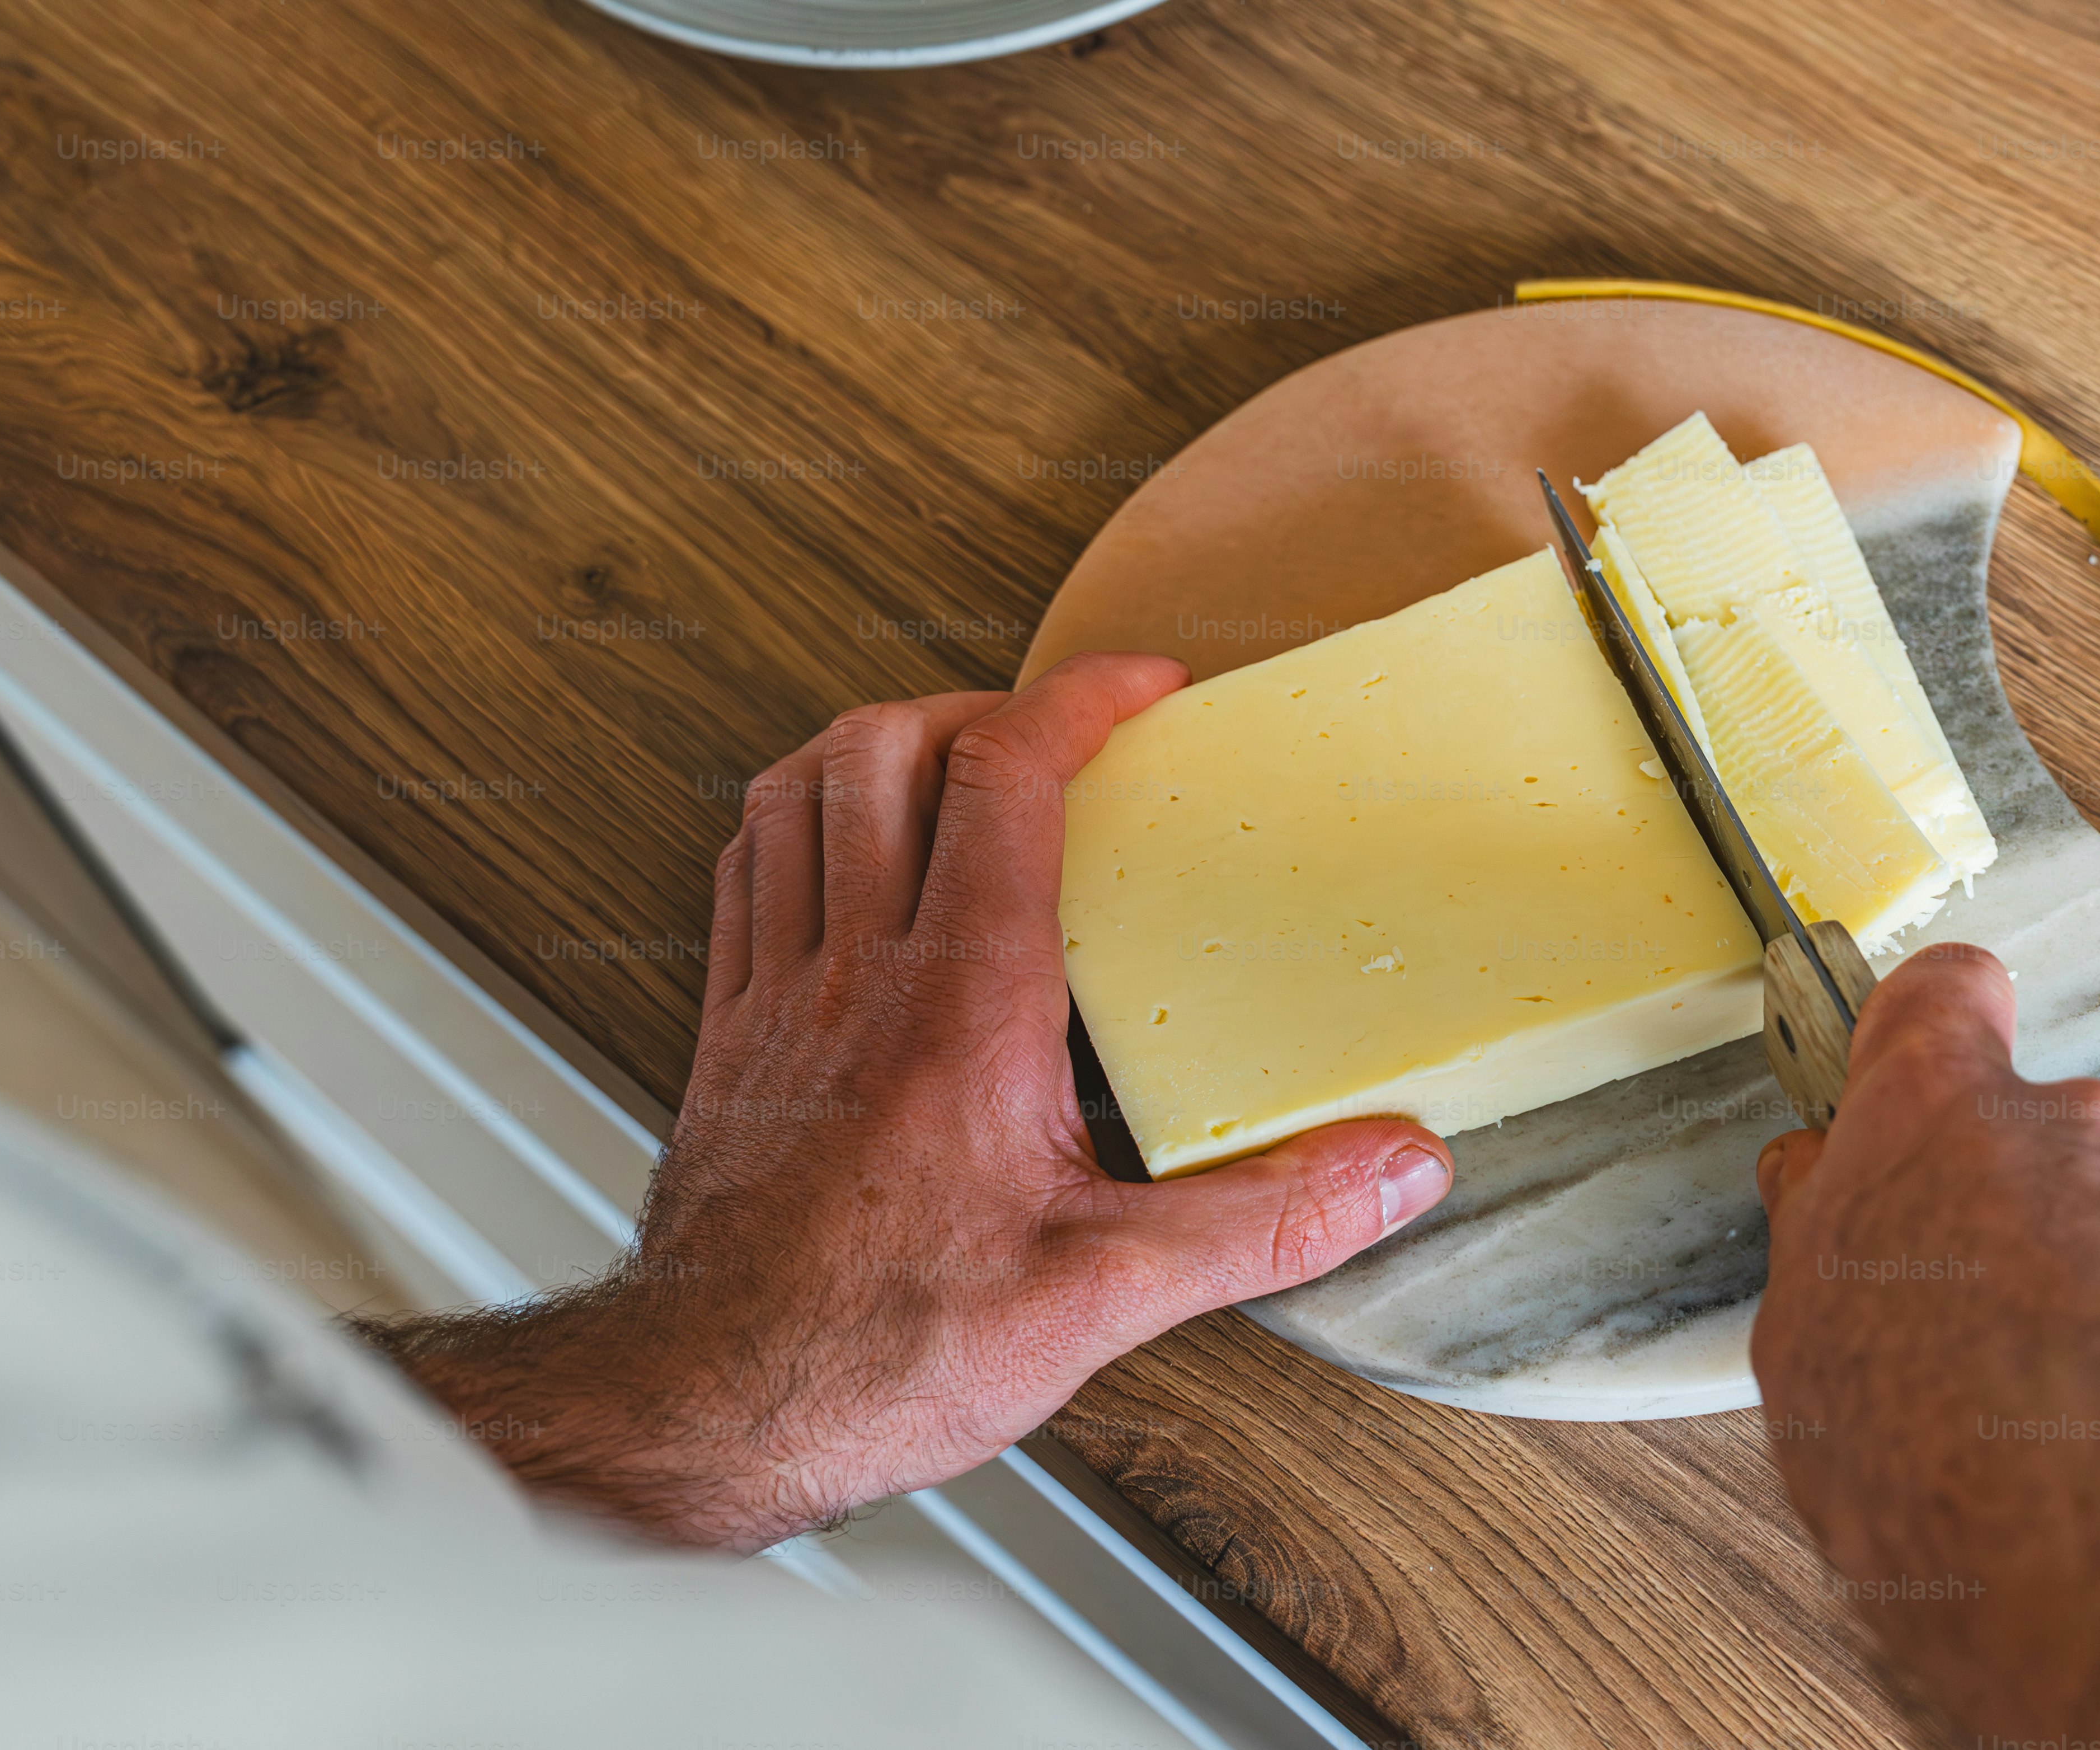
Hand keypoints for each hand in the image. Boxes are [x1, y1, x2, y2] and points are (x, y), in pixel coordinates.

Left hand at [357, 654, 1452, 1550]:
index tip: (1140, 687)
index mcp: (961, 1006)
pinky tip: (840, 850)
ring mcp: (778, 998)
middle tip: (1050, 732)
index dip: (1078, 699)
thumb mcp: (1105, 1296)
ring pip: (798, 790)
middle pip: (887, 748)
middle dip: (979, 705)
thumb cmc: (877, 1355)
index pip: (1006, 778)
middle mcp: (858, 974)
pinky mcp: (728, 1038)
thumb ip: (1261, 1221)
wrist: (708, 1413)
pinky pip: (744, 873)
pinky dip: (796, 820)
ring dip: (876, 744)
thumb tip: (1391, 1170)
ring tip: (946, 760)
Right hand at [1754, 945, 2099, 1747]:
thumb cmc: (1950, 1461)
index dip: (1925, 1031)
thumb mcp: (1805, 1345)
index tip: (1905, 1068)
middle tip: (1953, 1307)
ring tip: (2030, 1408)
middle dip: (1998, 1202)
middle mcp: (2068, 1131)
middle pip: (2029, 1127)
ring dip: (2079, 1288)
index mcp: (1935, 1113)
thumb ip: (1819, 1231)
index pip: (1941, 995)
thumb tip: (1814, 1187)